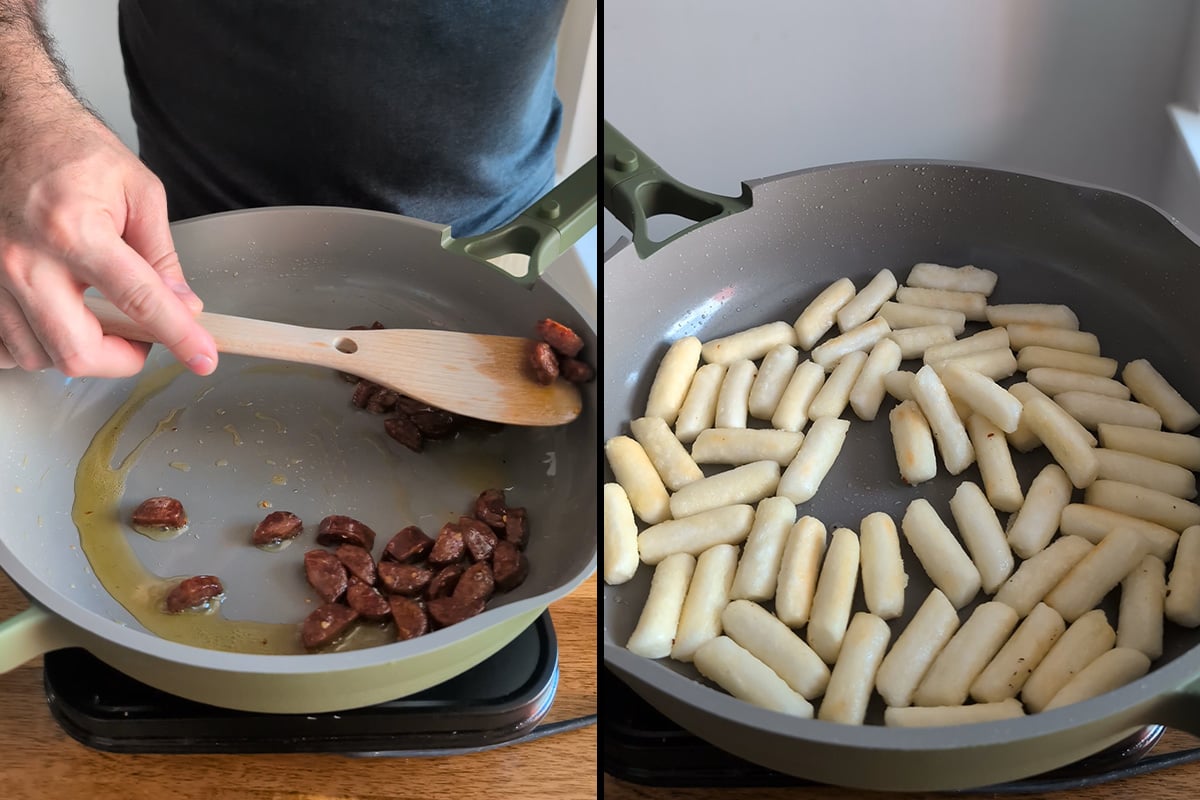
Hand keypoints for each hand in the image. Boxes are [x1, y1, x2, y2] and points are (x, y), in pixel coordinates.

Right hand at [0, 103, 216, 376]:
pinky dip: (36, 345)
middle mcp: (25, 259)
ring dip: (79, 351)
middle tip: (140, 339)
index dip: (178, 336)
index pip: (138, 301)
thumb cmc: (68, 148)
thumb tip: (183, 305)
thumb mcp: (137, 190)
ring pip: (38, 356)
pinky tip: (57, 320)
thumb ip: (161, 254)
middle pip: (77, 352)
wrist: (5, 123)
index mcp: (74, 230)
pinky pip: (5, 346)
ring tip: (98, 319)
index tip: (202, 357)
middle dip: (121, 359)